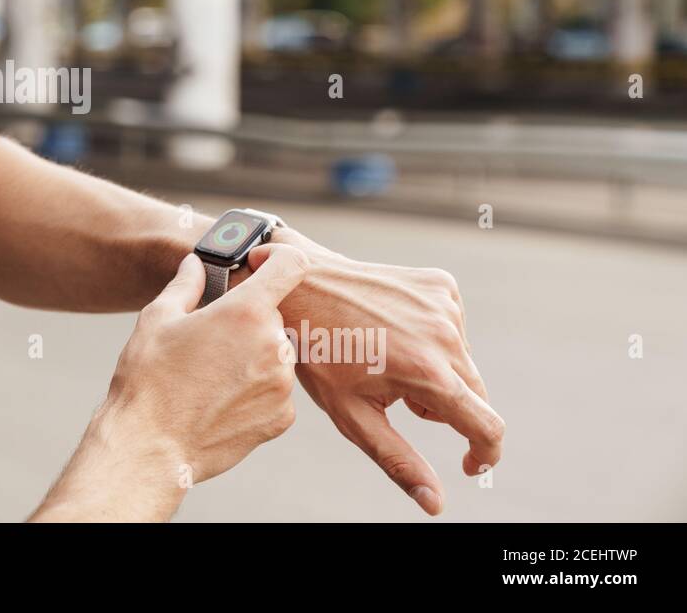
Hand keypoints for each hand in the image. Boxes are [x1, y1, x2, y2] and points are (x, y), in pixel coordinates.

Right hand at [101, 245, 308, 484]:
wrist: (149, 447)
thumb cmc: (148, 380)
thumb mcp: (158, 318)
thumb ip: (185, 284)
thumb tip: (196, 264)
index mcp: (246, 312)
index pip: (290, 265)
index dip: (276, 259)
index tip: (259, 265)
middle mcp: (274, 346)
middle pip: (274, 316)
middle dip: (248, 320)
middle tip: (212, 338)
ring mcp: (282, 385)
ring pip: (276, 353)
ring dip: (253, 356)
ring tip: (211, 374)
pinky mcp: (282, 417)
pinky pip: (276, 390)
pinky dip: (256, 389)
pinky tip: (220, 398)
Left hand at [274, 227, 503, 514]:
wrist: (301, 287)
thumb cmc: (319, 354)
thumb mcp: (351, 414)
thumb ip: (398, 461)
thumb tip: (436, 503)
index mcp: (429, 373)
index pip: (486, 426)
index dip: (486, 453)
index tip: (470, 464)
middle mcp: (446, 336)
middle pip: (475, 394)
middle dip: (445, 407)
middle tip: (397, 398)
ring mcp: (445, 305)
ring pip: (463, 361)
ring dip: (438, 371)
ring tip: (386, 358)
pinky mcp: (441, 284)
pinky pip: (453, 327)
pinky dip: (433, 338)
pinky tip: (393, 329)